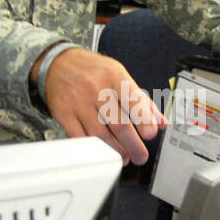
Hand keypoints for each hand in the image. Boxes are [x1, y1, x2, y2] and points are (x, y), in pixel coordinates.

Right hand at [40, 48, 166, 164]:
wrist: (58, 62)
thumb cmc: (93, 71)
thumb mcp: (120, 76)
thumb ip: (142, 101)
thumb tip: (161, 122)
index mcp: (115, 76)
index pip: (133, 100)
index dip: (144, 120)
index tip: (151, 134)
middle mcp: (96, 88)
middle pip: (118, 123)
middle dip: (133, 144)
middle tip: (141, 156)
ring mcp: (78, 101)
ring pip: (100, 134)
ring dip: (115, 150)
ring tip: (124, 156)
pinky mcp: (63, 112)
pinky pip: (80, 136)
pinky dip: (94, 148)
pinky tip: (103, 151)